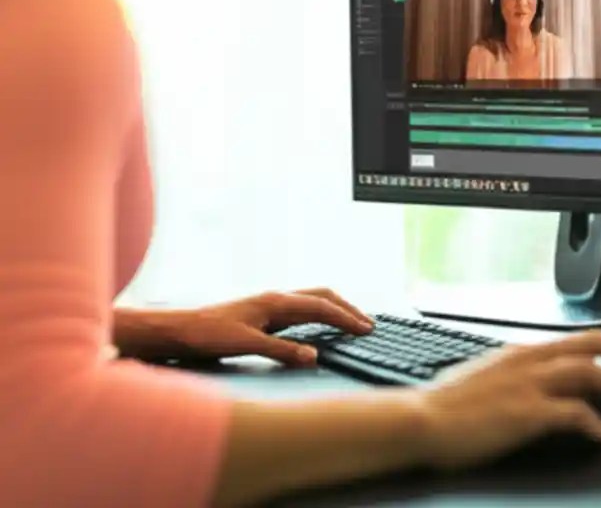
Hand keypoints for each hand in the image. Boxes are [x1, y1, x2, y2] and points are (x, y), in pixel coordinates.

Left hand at [165, 288, 373, 365]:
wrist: (179, 329)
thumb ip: (281, 351)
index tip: (366, 329)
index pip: (321, 306)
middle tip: (367, 325)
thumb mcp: (246, 344)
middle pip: (322, 296)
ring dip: (334, 309)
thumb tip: (314, 356)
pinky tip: (319, 327)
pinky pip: (301, 308)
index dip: (345, 317)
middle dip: (347, 309)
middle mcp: (276, 298)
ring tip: (351, 322)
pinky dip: (319, 314)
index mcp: (275, 301)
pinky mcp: (264, 312)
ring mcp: (270, 303)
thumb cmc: (208, 334)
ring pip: (312, 299)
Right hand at [415, 331, 600, 470]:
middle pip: (597, 347)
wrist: (419, 421)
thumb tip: (533, 385)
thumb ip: (514, 375)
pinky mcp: (529, 412)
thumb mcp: (486, 377)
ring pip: (596, 375)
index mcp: (523, 352)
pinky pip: (579, 414)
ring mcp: (532, 384)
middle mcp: (532, 360)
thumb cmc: (444, 406)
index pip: (580, 340)